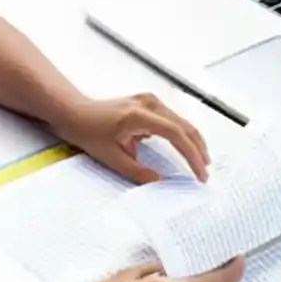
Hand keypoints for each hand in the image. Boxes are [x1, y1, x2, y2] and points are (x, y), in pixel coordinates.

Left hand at [52, 94, 211, 183]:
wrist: (75, 112)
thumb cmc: (88, 131)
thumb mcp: (110, 157)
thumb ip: (136, 171)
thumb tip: (159, 181)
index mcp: (138, 115)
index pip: (175, 134)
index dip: (191, 155)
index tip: (199, 173)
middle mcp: (148, 103)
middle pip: (184, 126)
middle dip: (198, 150)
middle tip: (205, 171)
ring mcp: (149, 100)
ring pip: (181, 121)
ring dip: (193, 141)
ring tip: (201, 161)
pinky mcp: (148, 102)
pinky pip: (172, 119)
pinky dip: (182, 134)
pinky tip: (187, 149)